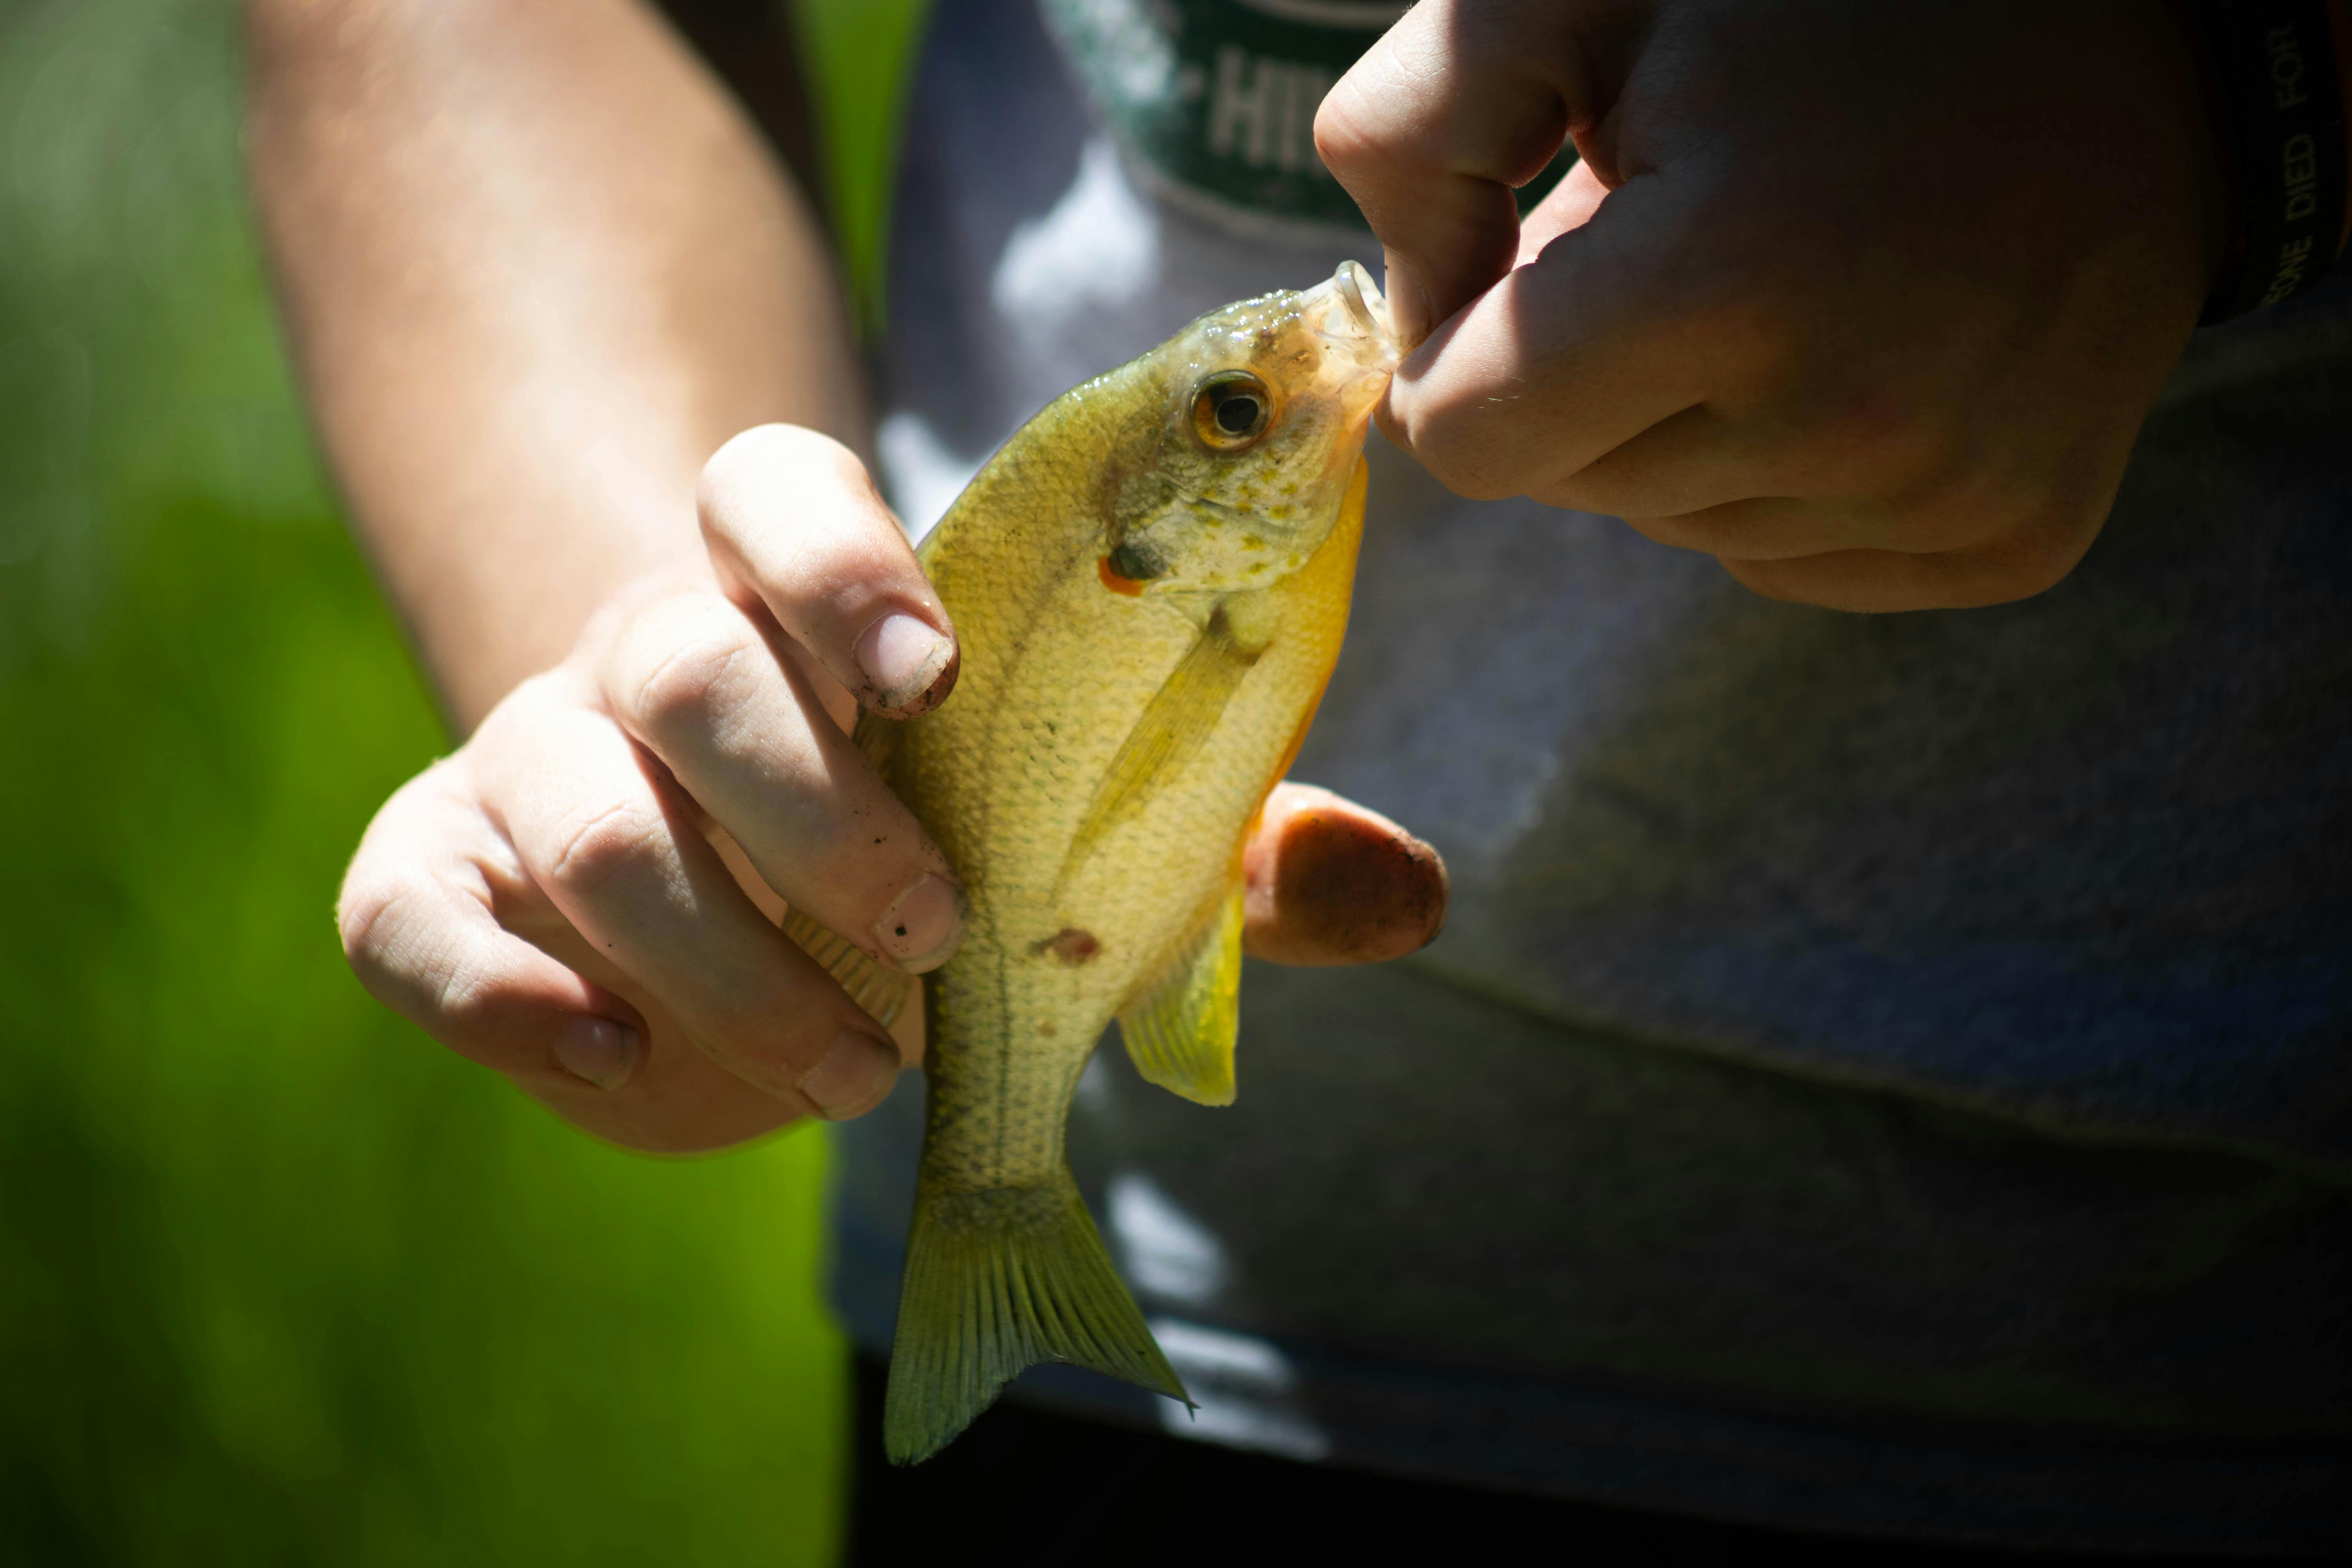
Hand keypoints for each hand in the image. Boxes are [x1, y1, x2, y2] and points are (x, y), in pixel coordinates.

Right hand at [337, 427, 1448, 1152]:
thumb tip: (1408, 891)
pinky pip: (412, 917)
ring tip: (853, 1072)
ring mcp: (526, 758)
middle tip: (931, 931)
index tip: (928, 672)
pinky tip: (612, 1058)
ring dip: (721, 955)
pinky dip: (504, 994)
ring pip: (580, 817)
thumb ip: (1225, 845)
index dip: (837, 556)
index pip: (773, 489)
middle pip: (681, 664)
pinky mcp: (434, 876)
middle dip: (808, 806)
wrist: (731, 883)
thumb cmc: (932, 836)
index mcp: (793, 592)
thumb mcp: (1081, 828)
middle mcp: (641, 649)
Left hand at [1317, 0, 2224, 609]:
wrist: (2123, 37)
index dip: (1460, 357)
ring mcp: (1945, 494)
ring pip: (1685, 525)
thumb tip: (1400, 329)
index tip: (1523, 274)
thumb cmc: (1828, 4)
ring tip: (1794, 283)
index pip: (1463, 442)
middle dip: (1586, 378)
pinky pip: (1802, 559)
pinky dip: (1798, 473)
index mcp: (1728, 281)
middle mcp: (1849, 422)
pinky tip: (1871, 349)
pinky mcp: (2013, 535)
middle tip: (1691, 242)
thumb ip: (1412, 139)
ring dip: (1694, 424)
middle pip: (1572, 487)